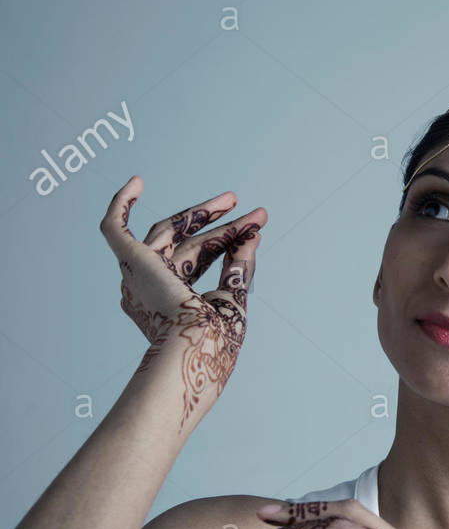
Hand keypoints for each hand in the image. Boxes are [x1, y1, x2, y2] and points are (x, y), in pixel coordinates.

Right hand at [99, 175, 266, 425]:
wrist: (198, 346)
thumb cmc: (215, 336)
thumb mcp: (233, 295)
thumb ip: (239, 264)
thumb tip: (253, 233)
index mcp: (165, 299)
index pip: (196, 257)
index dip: (225, 240)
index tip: (255, 226)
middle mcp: (146, 286)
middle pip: (184, 242)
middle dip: (218, 224)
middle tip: (253, 212)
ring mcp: (136, 274)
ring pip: (170, 232)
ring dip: (204, 214)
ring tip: (235, 201)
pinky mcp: (131, 261)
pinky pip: (114, 229)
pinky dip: (120, 203)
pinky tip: (137, 182)